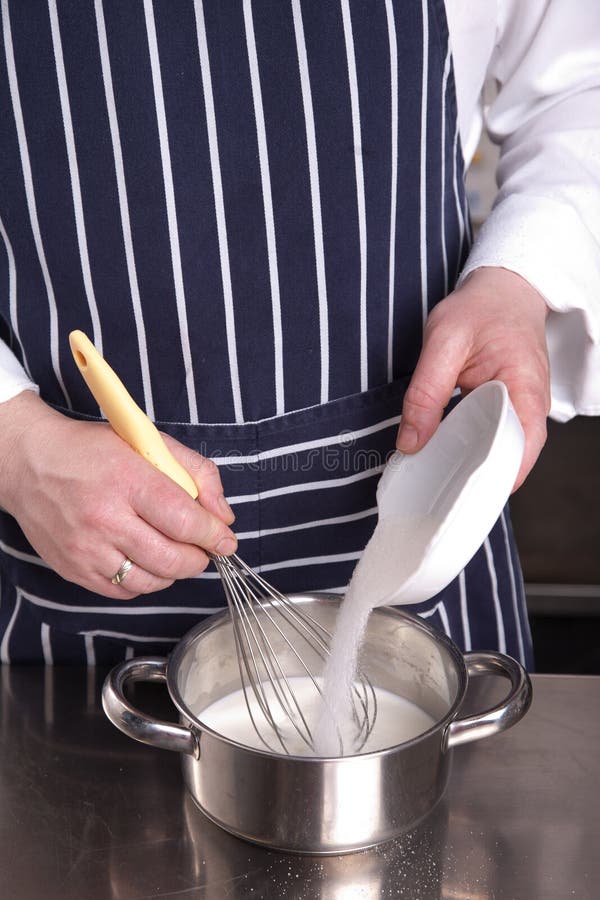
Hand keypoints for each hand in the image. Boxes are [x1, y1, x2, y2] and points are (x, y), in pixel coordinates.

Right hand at [0, 392, 236, 597]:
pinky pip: (124, 592)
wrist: (30, 463)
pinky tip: (146, 561)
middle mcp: (105, 518)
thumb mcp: (150, 443)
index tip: (226, 540)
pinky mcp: (74, 569)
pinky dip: (145, 582)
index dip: (214, 536)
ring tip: (176, 554)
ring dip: (174, 573)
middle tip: (205, 550)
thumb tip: (223, 516)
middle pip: (171, 559)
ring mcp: (87, 548)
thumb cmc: (93, 450)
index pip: (184, 520)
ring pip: (150, 581)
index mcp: (128, 480)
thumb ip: (197, 473)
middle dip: (199, 559)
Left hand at [396, 267, 550, 490]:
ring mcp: (522, 410)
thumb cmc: (479, 309)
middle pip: (509, 462)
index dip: (489, 479)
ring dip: (472, 469)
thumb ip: (425, 392)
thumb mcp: (443, 341)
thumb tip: (410, 443)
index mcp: (525, 391)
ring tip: (436, 483)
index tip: (456, 496)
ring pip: (500, 454)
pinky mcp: (507, 410)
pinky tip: (443, 458)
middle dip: (475, 482)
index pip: (518, 452)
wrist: (503, 289)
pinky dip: (471, 451)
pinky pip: (493, 439)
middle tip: (435, 496)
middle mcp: (531, 407)